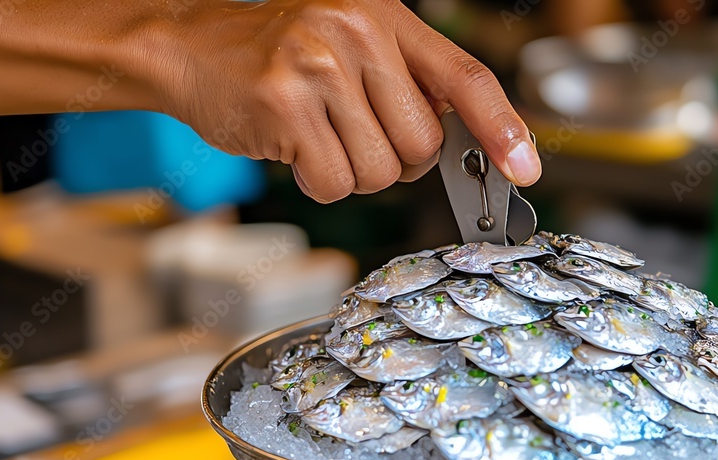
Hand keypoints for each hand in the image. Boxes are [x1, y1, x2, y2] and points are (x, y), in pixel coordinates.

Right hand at [157, 0, 541, 201]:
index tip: (526, 168)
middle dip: (396, 159)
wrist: (191, 46)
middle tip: (355, 132)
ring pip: (380, 172)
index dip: (503, 126)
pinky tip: (295, 147)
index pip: (465, 77)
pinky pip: (334, 183)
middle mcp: (356, 33)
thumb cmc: (279, 56)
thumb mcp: (353, 44)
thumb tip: (465, 143)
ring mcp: (318, 67)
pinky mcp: (284, 108)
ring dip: (352, 172)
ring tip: (318, 134)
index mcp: (385, 17)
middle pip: (422, 145)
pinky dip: (318, 182)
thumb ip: (408, 83)